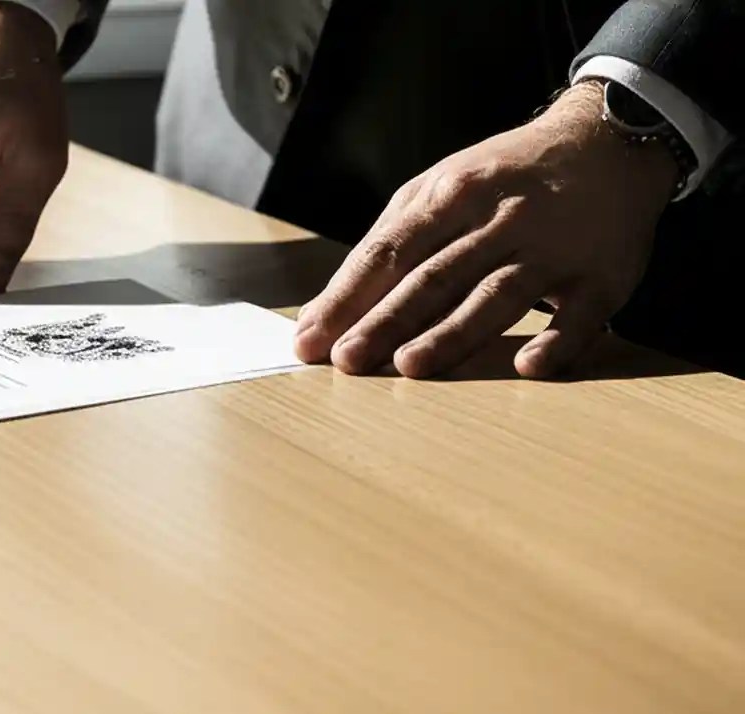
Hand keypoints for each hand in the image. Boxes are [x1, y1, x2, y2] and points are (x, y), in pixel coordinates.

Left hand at [294, 81, 679, 378]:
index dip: (347, 298)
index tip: (311, 340)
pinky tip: (528, 366)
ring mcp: (553, 248)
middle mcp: (499, 219)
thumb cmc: (501, 178)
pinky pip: (579, 314)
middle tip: (348, 361)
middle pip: (434, 277)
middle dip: (386, 320)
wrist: (607, 141)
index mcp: (450, 194)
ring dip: (454, 332)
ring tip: (411, 366)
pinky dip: (556, 340)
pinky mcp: (600, 277)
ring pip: (495, 294)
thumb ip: (387, 246)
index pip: (388, 252)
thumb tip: (327, 311)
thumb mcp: (438, 190)